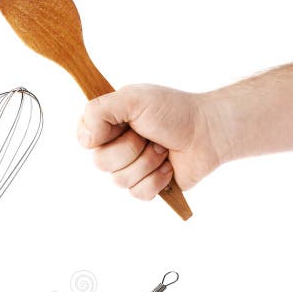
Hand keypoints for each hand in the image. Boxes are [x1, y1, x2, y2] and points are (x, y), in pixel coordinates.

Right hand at [77, 85, 225, 199]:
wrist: (208, 132)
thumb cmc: (174, 111)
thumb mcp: (133, 98)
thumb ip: (99, 110)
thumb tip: (85, 140)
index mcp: (109, 123)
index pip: (84, 138)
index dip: (100, 136)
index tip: (122, 125)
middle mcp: (116, 146)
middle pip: (101, 163)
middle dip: (131, 149)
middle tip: (149, 135)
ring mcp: (131, 168)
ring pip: (119, 180)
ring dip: (147, 162)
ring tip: (162, 149)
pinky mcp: (146, 186)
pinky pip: (137, 193)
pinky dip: (157, 179)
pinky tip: (168, 167)